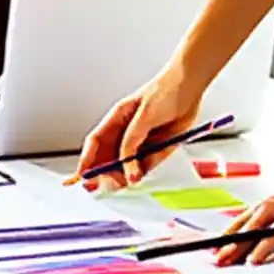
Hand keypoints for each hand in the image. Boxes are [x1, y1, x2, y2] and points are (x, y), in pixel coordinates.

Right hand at [69, 69, 202, 189]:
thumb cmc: (166, 92)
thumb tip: (126, 166)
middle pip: (108, 156)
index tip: (82, 175)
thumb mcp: (145, 116)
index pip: (95, 142)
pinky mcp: (157, 147)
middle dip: (103, 172)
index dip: (86, 159)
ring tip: (122, 184)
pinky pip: (146, 165)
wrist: (191, 87)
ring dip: (122, 176)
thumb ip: (132, 141)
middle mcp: (127, 132)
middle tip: (103, 186)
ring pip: (126, 164)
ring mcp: (142, 141)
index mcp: (117, 119)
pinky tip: (138, 178)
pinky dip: (141, 174)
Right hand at [214, 167, 273, 265]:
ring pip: (244, 220)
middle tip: (222, 259)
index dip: (263, 246)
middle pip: (252, 226)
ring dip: (228, 236)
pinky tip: (221, 240)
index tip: (253, 260)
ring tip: (214, 253)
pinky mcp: (263, 206)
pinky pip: (243, 217)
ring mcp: (268, 204)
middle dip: (235, 243)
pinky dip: (231, 229)